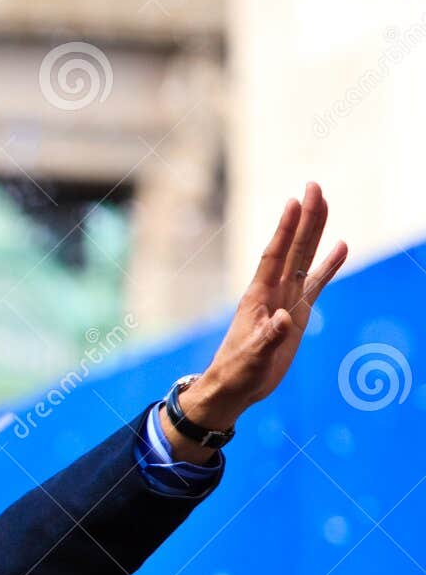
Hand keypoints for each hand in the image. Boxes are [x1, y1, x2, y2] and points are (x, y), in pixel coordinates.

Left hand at [163, 182, 348, 460]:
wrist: (234, 388)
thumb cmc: (236, 373)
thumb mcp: (250, 358)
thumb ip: (267, 338)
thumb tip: (284, 318)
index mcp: (258, 298)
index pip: (274, 256)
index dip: (285, 230)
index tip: (294, 202)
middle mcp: (272, 293)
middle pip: (292, 248)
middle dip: (304, 218)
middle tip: (314, 186)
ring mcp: (285, 301)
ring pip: (304, 259)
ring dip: (315, 232)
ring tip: (324, 203)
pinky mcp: (297, 314)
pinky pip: (315, 284)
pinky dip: (328, 266)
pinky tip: (341, 246)